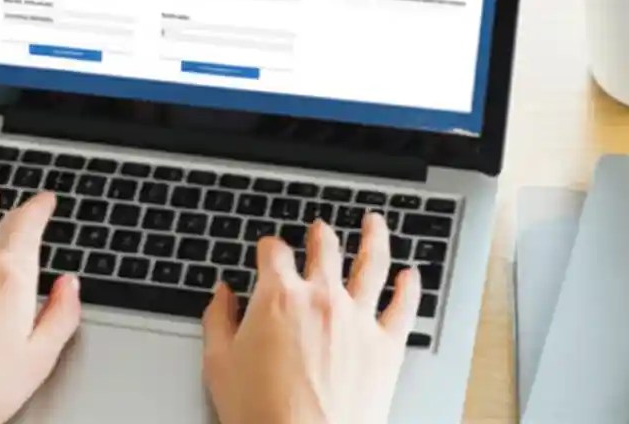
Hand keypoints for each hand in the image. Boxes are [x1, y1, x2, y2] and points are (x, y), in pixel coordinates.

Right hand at [201, 214, 420, 423]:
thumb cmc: (261, 415)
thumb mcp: (219, 364)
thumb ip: (218, 321)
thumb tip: (221, 295)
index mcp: (278, 297)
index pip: (273, 252)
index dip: (268, 248)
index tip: (268, 251)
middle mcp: (321, 298)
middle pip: (324, 247)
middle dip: (319, 234)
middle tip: (320, 229)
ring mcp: (358, 318)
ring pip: (372, 262)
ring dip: (373, 237)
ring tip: (374, 223)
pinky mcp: (386, 345)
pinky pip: (403, 306)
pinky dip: (409, 286)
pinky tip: (410, 274)